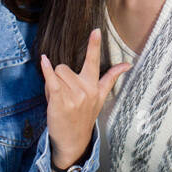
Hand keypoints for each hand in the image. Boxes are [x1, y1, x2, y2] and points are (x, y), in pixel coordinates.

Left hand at [40, 28, 128, 169]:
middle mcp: (87, 90)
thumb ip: (111, 79)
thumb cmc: (82, 117)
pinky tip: (44, 60)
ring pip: (56, 74)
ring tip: (58, 100)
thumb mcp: (99, 99)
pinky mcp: (61, 101)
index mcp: (96, 88)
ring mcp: (74, 96)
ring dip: (52, 85)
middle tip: (63, 94)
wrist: (73, 141)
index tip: (96, 30)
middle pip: (65, 68)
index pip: (96, 63)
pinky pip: (52, 79)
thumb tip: (128, 65)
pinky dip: (46, 70)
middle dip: (59, 78)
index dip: (95, 45)